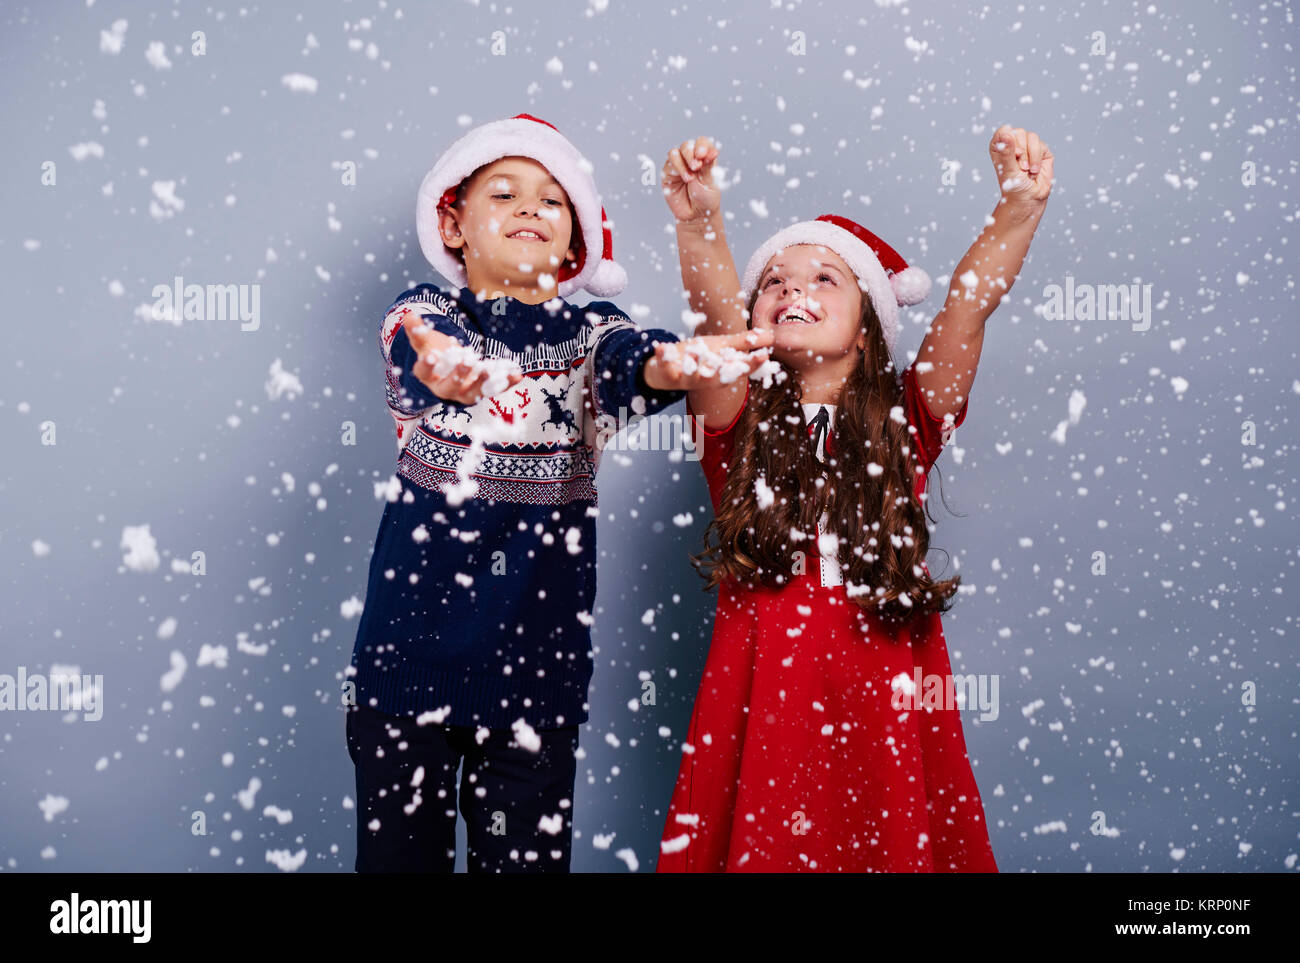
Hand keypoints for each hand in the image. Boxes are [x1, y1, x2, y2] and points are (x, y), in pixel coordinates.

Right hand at [403, 309, 522, 404]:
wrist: (450, 368)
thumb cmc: (436, 354)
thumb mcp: (426, 341)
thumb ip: (417, 330)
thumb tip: (408, 314)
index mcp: (428, 376)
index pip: (424, 373)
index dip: (426, 366)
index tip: (430, 357)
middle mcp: (445, 388)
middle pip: (450, 386)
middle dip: (459, 375)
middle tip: (467, 362)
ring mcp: (464, 393)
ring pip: (474, 393)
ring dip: (484, 383)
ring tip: (491, 370)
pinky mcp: (482, 392)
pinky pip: (494, 391)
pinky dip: (506, 384)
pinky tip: (517, 375)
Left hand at [642, 329, 774, 391]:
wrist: (666, 366)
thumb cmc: (699, 357)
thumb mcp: (722, 348)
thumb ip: (744, 343)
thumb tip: (771, 337)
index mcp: (721, 372)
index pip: (739, 370)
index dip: (751, 364)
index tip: (764, 356)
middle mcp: (705, 378)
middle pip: (717, 378)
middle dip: (724, 371)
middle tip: (733, 363)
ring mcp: (685, 377)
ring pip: (691, 377)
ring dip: (693, 366)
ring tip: (695, 352)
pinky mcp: (667, 372)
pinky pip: (664, 366)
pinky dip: (662, 356)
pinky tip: (660, 347)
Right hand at [662, 136, 721, 221]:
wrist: (695, 215)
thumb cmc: (706, 198)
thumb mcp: (710, 182)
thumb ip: (709, 166)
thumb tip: (713, 151)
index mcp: (704, 157)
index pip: (702, 143)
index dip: (702, 146)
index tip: (704, 155)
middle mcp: (690, 159)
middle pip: (688, 145)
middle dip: (692, 154)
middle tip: (697, 167)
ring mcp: (678, 165)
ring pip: (676, 152)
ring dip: (684, 161)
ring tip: (691, 177)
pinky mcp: (668, 172)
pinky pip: (669, 162)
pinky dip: (677, 167)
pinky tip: (686, 178)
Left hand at [989, 124, 1053, 217]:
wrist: (1029, 198)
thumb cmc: (1013, 186)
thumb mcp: (1007, 168)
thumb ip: (1007, 151)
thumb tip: (1007, 133)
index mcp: (1001, 147)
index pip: (1002, 132)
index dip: (1007, 140)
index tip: (1011, 155)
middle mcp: (1014, 144)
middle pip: (1018, 132)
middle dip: (1020, 151)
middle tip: (1020, 167)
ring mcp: (1029, 147)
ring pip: (1031, 136)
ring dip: (1029, 155)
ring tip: (1026, 170)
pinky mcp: (1042, 151)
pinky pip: (1041, 145)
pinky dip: (1036, 158)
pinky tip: (1034, 171)